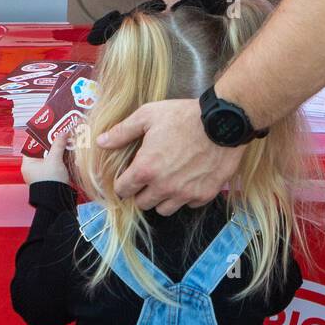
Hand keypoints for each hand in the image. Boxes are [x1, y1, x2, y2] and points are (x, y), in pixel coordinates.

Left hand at [21, 130, 71, 185]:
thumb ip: (58, 145)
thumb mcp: (55, 160)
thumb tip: (62, 132)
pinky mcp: (50, 176)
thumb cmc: (51, 181)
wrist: (57, 200)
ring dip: (57, 150)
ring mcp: (41, 173)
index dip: (39, 137)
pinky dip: (60, 158)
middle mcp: (32, 168)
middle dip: (51, 143)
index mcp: (28, 164)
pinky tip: (67, 152)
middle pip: (41, 151)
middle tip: (59, 134)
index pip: (31, 146)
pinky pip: (54, 163)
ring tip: (65, 141)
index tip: (48, 130)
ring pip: (49, 157)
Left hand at [99, 99, 244, 214]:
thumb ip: (122, 131)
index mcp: (146, 169)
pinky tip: (190, 179)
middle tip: (150, 177)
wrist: (224, 122)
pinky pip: (189, 205)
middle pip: (143, 204)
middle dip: (142, 192)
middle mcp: (163, 187)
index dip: (123, 183)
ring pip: (164, 209)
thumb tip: (101, 141)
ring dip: (163, 198)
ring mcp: (185, 194)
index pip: (123, 190)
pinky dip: (186, 196)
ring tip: (169, 180)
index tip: (129, 177)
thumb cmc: (184, 116)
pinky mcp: (204, 195)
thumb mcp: (149, 115)